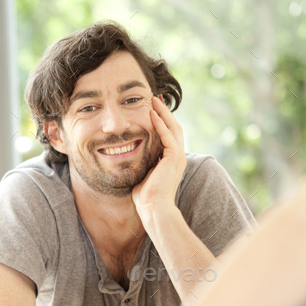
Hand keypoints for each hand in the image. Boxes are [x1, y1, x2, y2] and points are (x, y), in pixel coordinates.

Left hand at [132, 96, 186, 213]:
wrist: (153, 208)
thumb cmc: (145, 197)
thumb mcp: (142, 173)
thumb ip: (141, 162)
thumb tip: (127, 155)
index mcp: (171, 160)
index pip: (168, 134)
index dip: (161, 120)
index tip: (151, 109)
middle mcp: (178, 156)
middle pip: (173, 127)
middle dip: (164, 111)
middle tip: (154, 98)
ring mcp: (178, 156)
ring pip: (173, 127)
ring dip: (163, 112)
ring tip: (154, 100)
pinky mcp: (175, 157)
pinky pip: (168, 135)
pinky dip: (160, 123)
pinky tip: (152, 113)